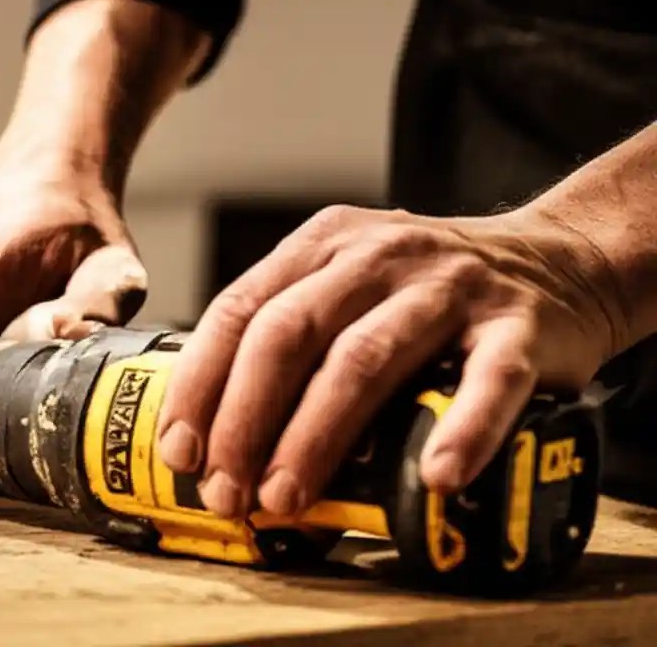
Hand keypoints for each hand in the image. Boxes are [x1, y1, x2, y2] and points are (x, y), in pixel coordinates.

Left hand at [157, 204, 626, 518]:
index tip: (180, 449)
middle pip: (289, 334)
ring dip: (318, 435)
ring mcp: (450, 287)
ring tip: (287, 496)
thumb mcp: (349, 283)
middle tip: (228, 489)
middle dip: (245, 418)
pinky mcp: (521, 326)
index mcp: (323, 246)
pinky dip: (462, 429)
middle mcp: (378, 256)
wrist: (562, 258)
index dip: (202, 384)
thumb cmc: (429, 291)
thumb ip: (289, 332)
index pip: (239, 310)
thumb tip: (213, 431)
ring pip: (366, 358)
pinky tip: (435, 476)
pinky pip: (489, 380)